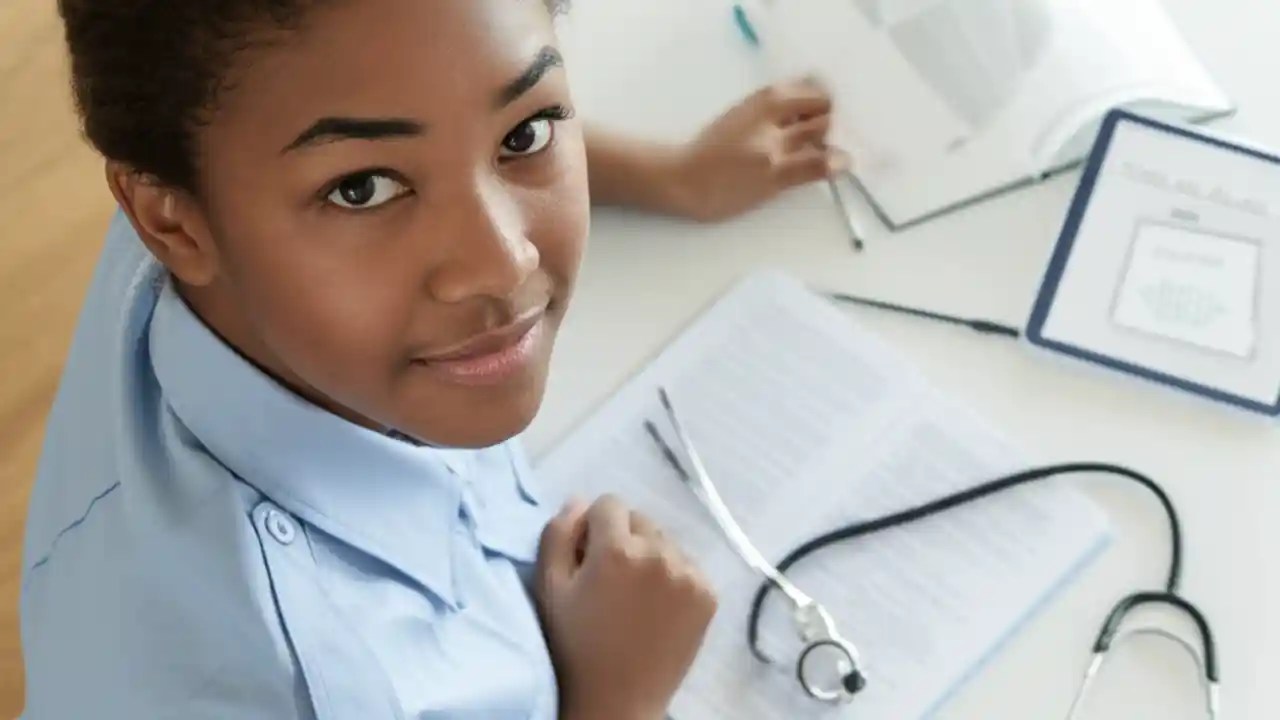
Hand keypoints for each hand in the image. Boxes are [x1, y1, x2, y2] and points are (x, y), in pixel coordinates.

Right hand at [537, 496, 717, 719]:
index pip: (609, 503)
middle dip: (623, 538)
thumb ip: (559, 534)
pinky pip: (687, 566)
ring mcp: (690, 575)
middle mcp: (660, 554)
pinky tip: (656, 608)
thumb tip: (580, 501)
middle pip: (640, 520)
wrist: (617, 701)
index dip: (593, 528)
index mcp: (618, 549)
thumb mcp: (549, 588)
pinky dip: (673, 577)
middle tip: (611, 579)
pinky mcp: (708, 595)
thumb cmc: (574, 646)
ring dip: (650, 555)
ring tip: (635, 596)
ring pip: (665, 541)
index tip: (587, 558)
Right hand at [670, 78, 847, 221]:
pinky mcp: (776, 176)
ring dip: (831, 142)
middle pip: (823, 112)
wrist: (684, 180)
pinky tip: (842, 164)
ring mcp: (776, 148)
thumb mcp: (741, 116)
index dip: (824, 100)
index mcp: (763, 99)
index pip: (812, 90)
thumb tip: (808, 104)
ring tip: (830, 150)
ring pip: (822, 136)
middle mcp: (773, 119)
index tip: (824, 110)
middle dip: (830, 121)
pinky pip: (816, 167)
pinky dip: (834, 164)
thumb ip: (772, 110)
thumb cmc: (709, 149)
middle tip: (826, 134)